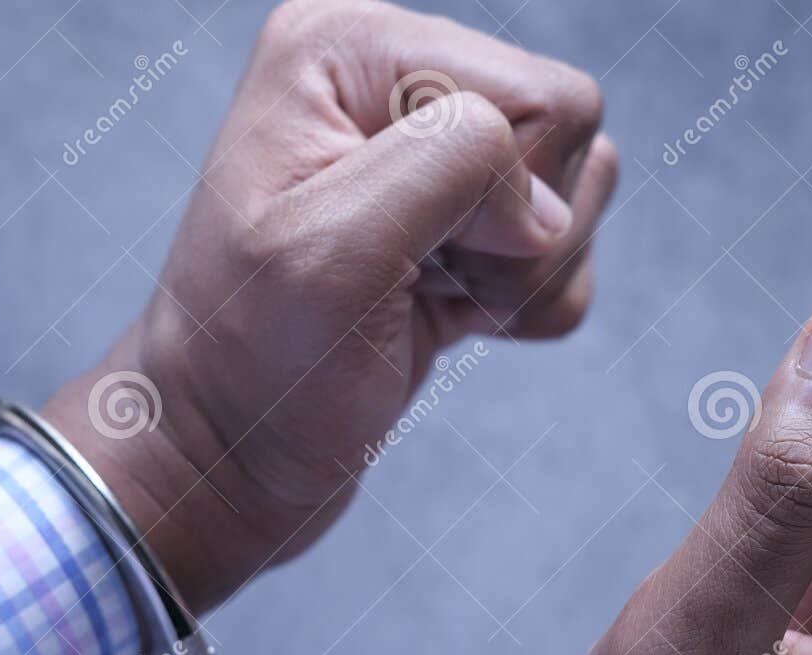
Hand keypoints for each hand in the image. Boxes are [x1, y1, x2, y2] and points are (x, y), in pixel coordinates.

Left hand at [42, 0, 614, 607]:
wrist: (233, 451)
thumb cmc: (259, 364)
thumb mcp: (334, 252)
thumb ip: (449, 169)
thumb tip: (543, 206)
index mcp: (350, 46)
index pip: (539, 98)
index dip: (507, 197)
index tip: (419, 255)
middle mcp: (392, 76)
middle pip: (569, 131)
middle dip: (521, 236)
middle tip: (425, 280)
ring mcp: (431, 147)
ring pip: (578, 190)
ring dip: (524, 274)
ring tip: (429, 297)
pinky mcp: (462, 217)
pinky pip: (565, 247)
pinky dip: (525, 304)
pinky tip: (445, 314)